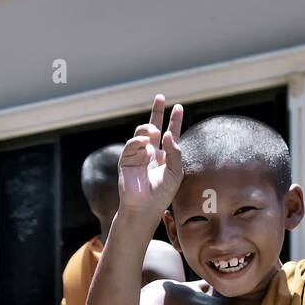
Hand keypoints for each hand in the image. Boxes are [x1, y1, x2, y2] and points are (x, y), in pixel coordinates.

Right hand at [119, 94, 183, 215]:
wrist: (144, 207)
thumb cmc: (162, 193)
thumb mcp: (176, 171)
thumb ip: (174, 151)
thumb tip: (167, 133)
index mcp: (165, 155)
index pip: (170, 134)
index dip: (174, 120)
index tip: (178, 107)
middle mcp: (151, 152)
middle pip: (153, 127)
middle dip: (156, 112)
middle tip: (160, 97)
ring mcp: (138, 155)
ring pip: (142, 132)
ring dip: (149, 128)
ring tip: (155, 133)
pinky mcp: (126, 160)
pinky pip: (132, 144)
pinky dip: (138, 140)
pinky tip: (145, 142)